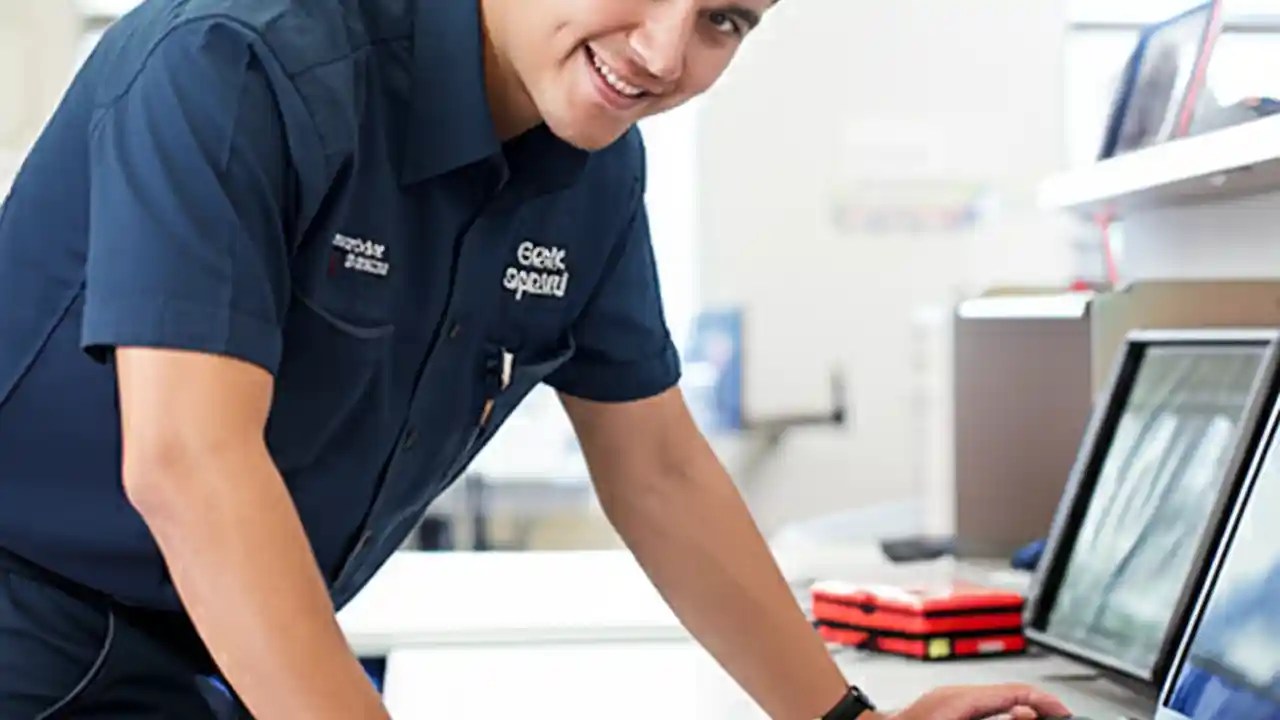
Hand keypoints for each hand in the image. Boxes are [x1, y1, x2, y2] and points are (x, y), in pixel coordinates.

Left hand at [869, 683, 1071, 719]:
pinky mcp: (942, 710)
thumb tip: (1027, 714)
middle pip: (1008, 696)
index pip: (1015, 692)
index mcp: (958, 698)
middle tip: (1058, 718)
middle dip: (1036, 708)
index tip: (1066, 714)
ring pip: (996, 703)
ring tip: (1041, 718)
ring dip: (1018, 712)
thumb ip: (997, 719)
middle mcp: (953, 695)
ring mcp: (947, 701)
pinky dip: (999, 715)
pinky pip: (980, 709)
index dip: (1046, 702)